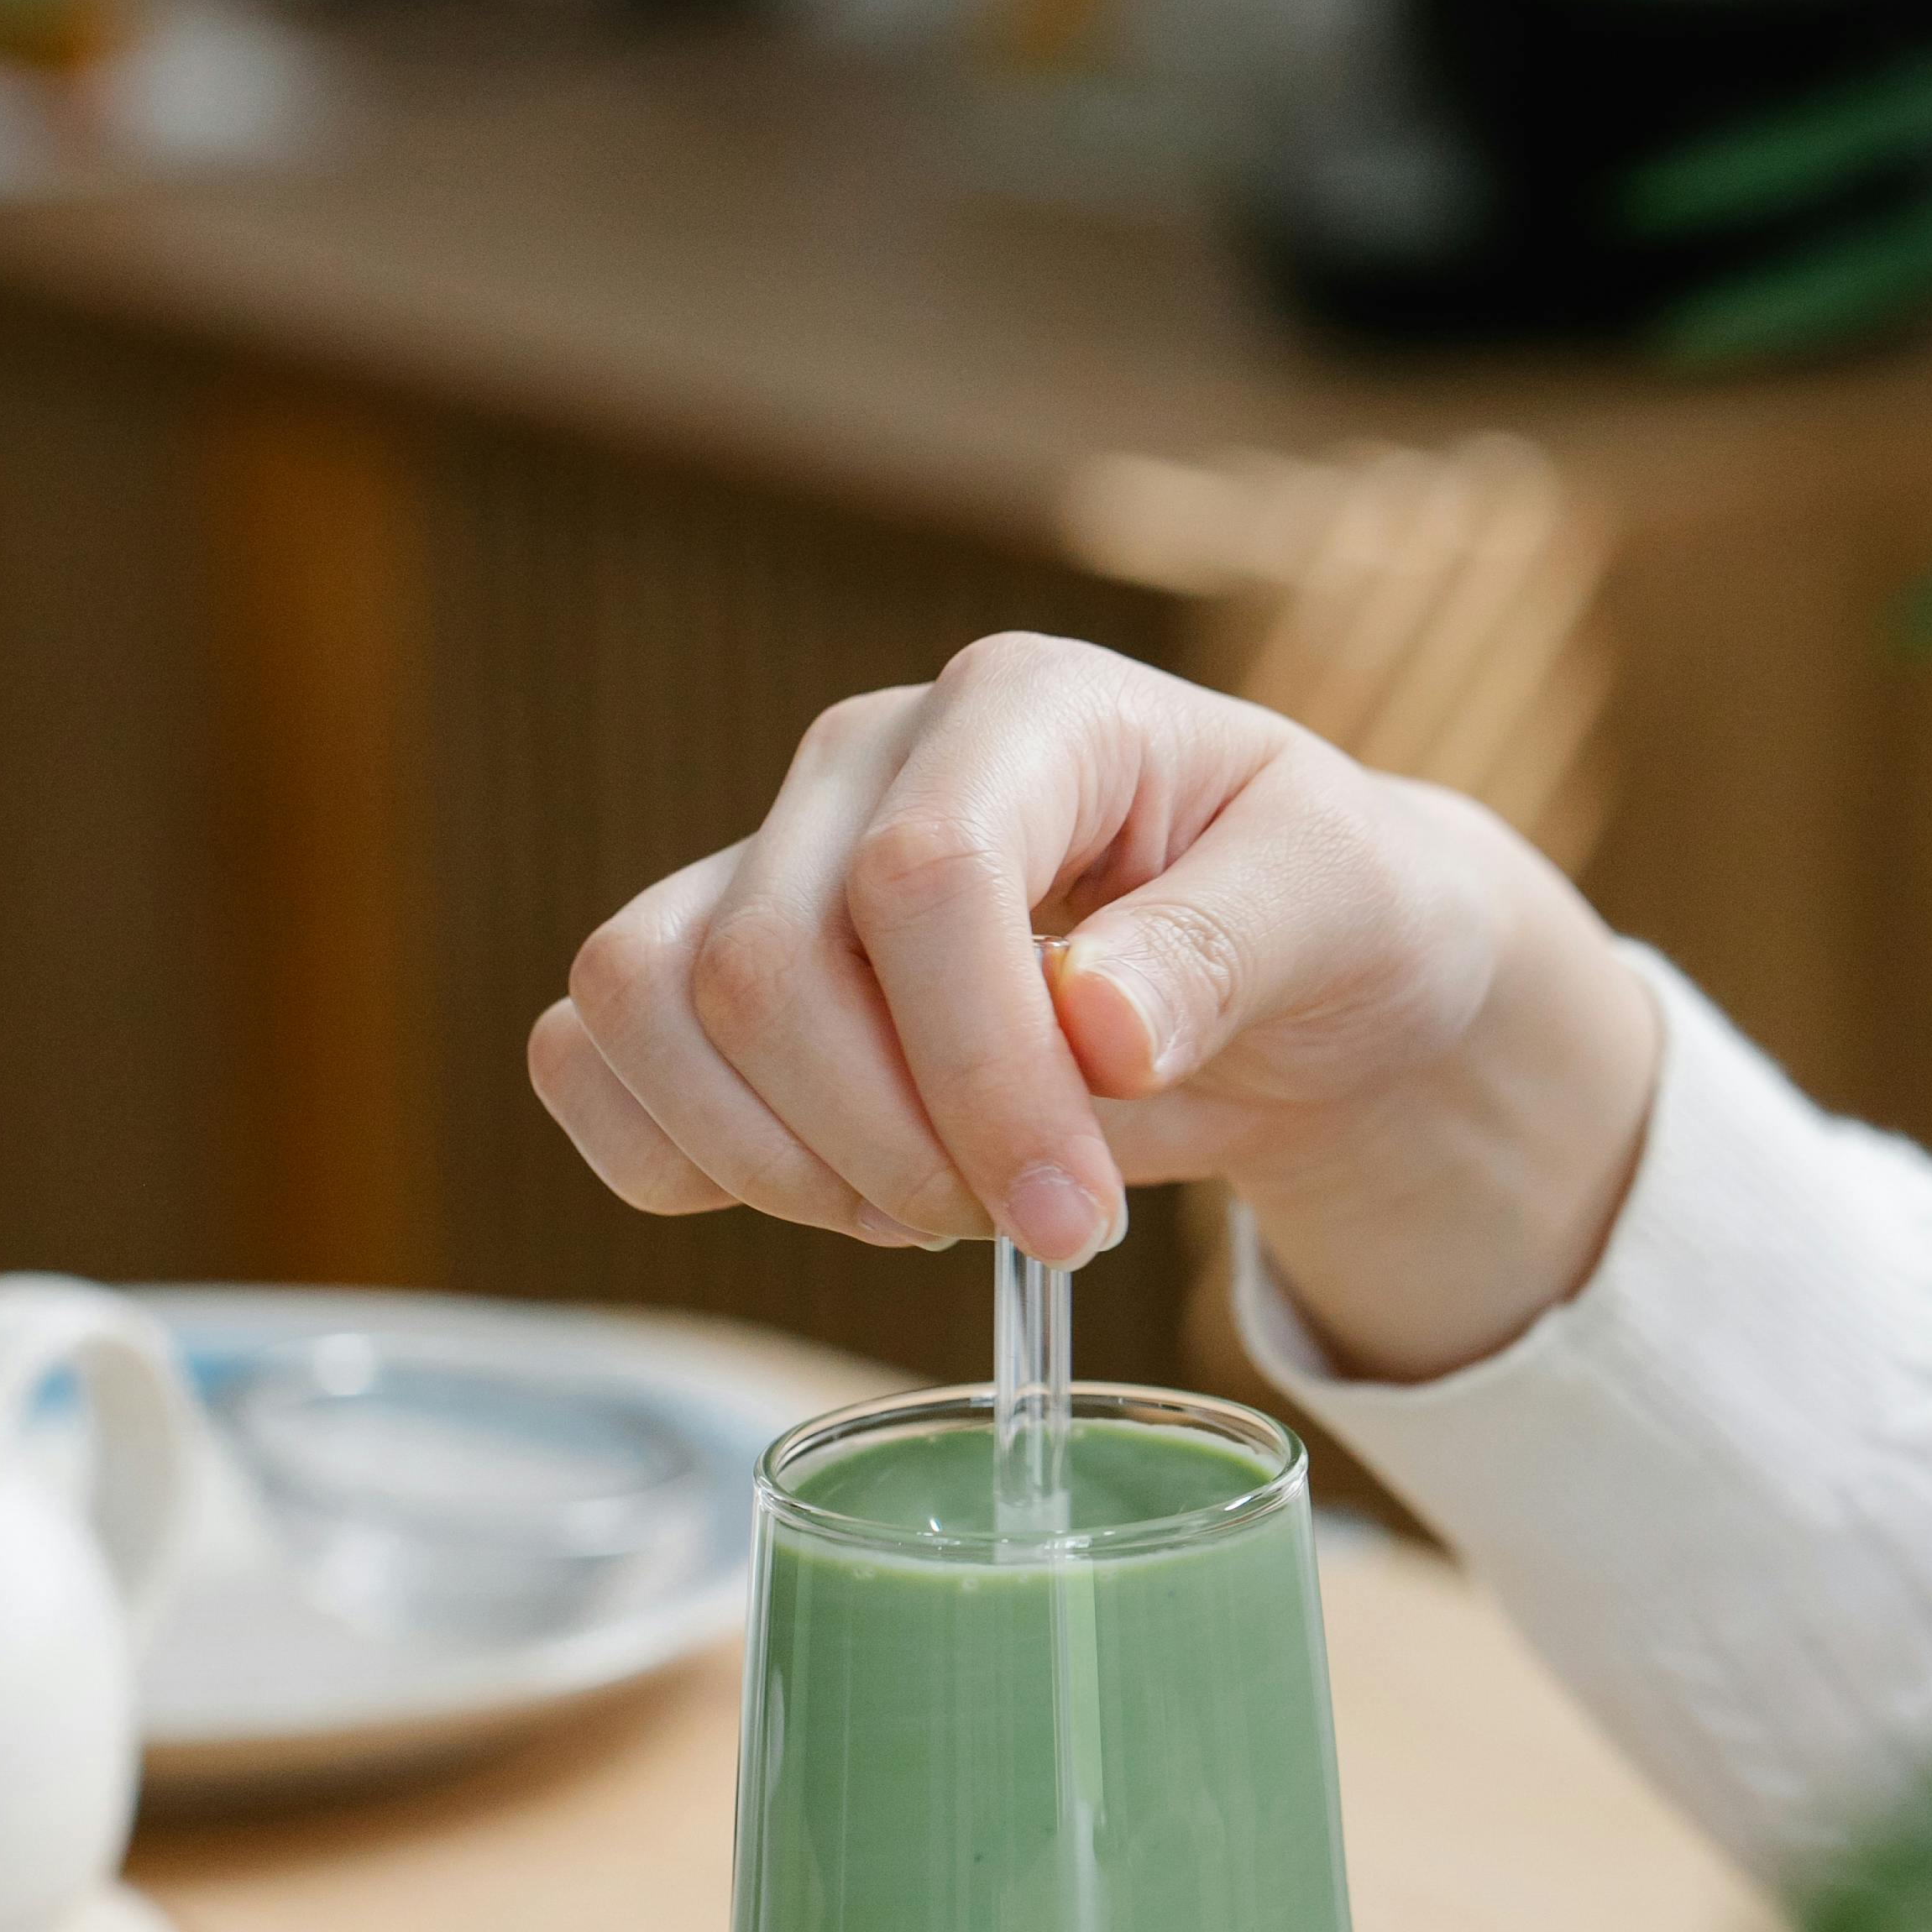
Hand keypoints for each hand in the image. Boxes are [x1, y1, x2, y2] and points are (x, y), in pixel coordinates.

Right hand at [529, 636, 1657, 1381]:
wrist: (1294, 974)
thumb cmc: (1322, 920)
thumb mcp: (1346, 914)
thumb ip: (1233, 947)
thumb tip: (1098, 1025)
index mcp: (1025, 711)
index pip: (917, 879)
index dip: (978, 1073)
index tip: (1074, 1217)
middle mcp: (862, 761)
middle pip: (759, 966)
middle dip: (894, 1148)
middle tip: (1033, 1220)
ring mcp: (763, 856)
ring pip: (638, 1003)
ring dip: (780, 1164)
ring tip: (930, 1205)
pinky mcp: (703, 964)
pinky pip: (585, 1060)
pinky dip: (680, 1162)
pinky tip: (829, 1188)